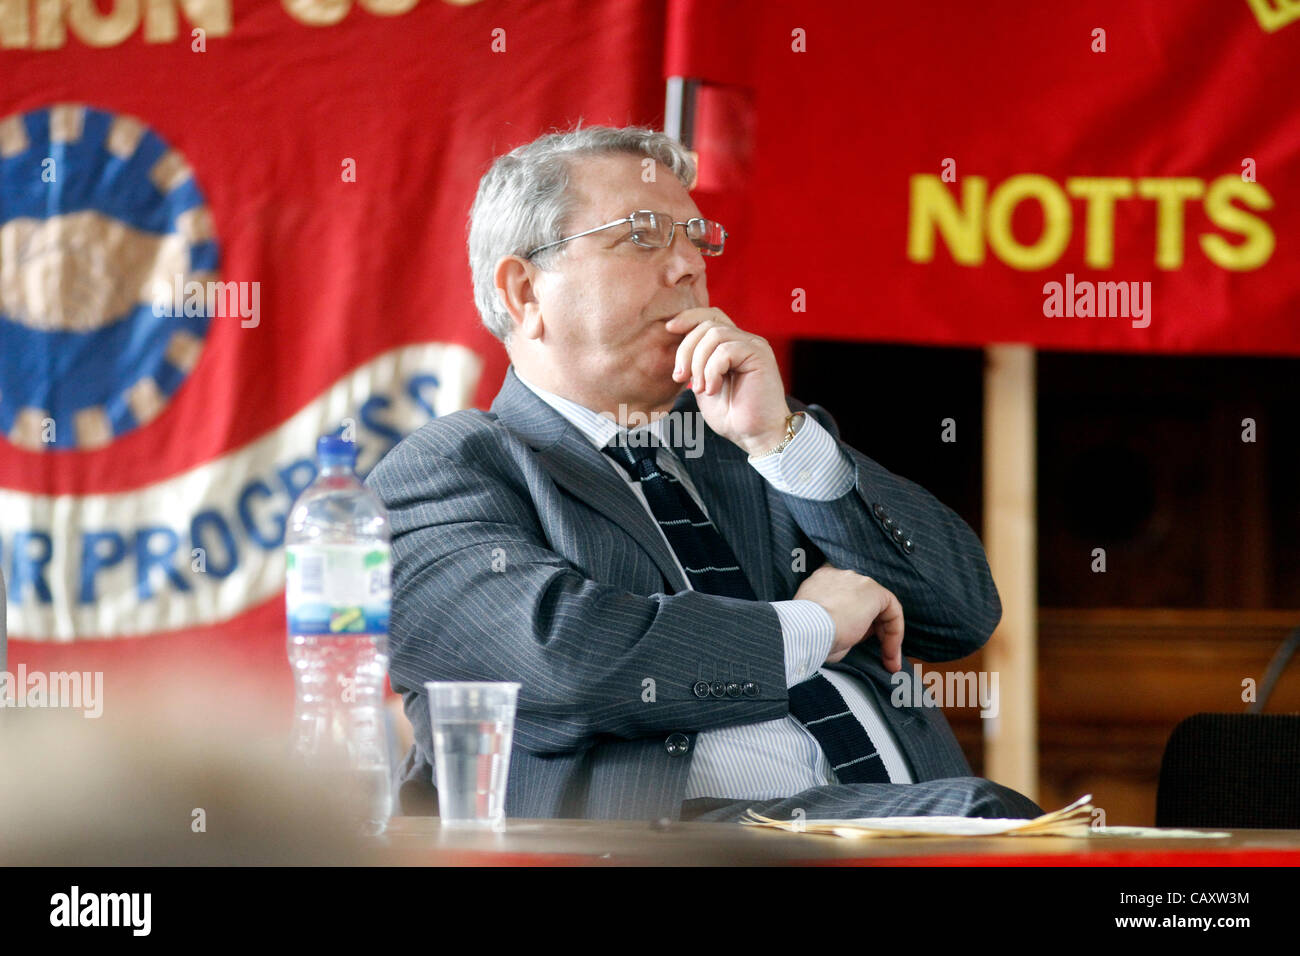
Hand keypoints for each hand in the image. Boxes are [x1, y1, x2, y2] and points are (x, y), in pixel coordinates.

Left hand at [665, 307, 790, 456]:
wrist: (756, 436)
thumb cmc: (732, 415)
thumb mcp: (704, 384)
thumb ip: (695, 364)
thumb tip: (676, 345)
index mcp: (732, 344)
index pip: (710, 316)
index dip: (688, 318)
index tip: (669, 330)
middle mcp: (744, 340)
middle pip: (707, 324)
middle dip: (686, 349)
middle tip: (680, 378)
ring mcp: (753, 346)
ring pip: (714, 335)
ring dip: (699, 363)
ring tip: (701, 388)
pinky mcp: (760, 355)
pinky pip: (725, 351)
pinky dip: (712, 371)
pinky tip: (713, 390)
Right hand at [793, 564, 904, 672]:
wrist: (806, 630)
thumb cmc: (806, 635)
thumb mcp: (818, 626)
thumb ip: (836, 622)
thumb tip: (851, 635)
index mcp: (819, 581)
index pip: (842, 595)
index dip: (851, 619)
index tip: (853, 641)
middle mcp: (839, 575)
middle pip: (862, 599)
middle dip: (871, 627)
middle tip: (875, 653)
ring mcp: (857, 581)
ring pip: (879, 606)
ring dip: (885, 634)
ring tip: (887, 658)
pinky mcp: (874, 592)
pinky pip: (892, 611)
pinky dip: (895, 633)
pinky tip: (890, 653)